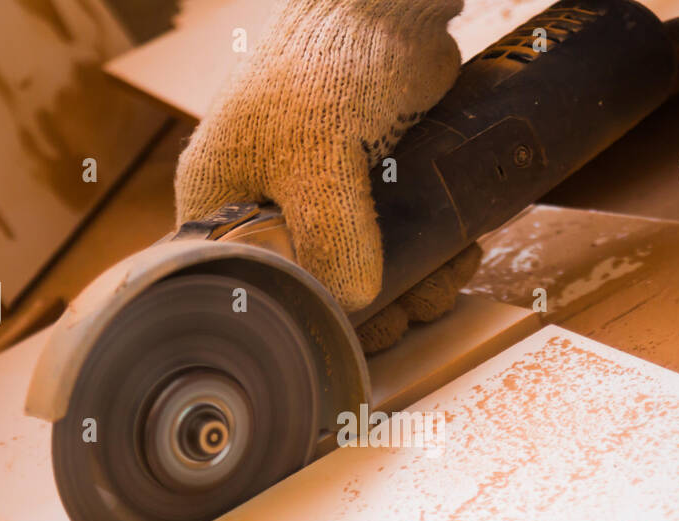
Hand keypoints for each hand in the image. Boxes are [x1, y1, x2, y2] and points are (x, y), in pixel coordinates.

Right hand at [176, 0, 464, 316]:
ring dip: (413, 286)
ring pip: (363, 276)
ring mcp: (318, 202)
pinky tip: (457, 252)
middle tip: (417, 304)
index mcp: (221, 204)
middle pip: (315, 293)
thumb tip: (357, 302)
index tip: (359, 330)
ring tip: (449, 272)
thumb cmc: (327, 66)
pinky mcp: (367, 191)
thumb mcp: (316, 158)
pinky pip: (395, 246)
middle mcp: (264, 210)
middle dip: (375, 308)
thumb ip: (330, 235)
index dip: (304, 320)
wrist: (385, 5)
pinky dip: (428, 256)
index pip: (250, 292)